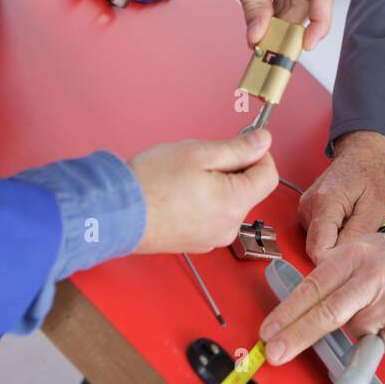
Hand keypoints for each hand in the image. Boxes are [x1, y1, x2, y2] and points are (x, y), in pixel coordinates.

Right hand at [129, 130, 277, 253]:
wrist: (115, 213)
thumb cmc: (151, 183)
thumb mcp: (199, 153)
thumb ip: (237, 148)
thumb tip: (263, 141)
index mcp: (234, 203)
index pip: (269, 175)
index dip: (260, 153)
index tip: (243, 142)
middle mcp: (229, 226)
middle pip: (249, 190)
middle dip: (234, 169)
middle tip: (204, 158)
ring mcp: (212, 238)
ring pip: (230, 203)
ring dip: (219, 185)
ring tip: (186, 177)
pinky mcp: (197, 242)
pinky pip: (213, 216)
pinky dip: (205, 201)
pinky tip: (181, 193)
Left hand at [190, 0, 331, 49]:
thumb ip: (253, 6)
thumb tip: (259, 35)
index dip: (319, 24)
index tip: (305, 45)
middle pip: (307, 5)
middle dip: (287, 28)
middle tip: (266, 47)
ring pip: (297, 5)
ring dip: (279, 22)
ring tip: (258, 37)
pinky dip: (275, 13)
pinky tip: (261, 23)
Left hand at [257, 236, 384, 362]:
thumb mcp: (373, 250)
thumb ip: (340, 271)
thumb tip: (303, 302)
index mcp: (361, 253)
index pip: (315, 285)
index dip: (288, 312)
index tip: (269, 330)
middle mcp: (376, 275)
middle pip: (326, 313)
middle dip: (295, 336)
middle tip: (275, 352)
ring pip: (354, 331)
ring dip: (362, 327)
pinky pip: (379, 345)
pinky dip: (383, 338)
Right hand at [299, 131, 384, 262]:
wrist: (361, 156)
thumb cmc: (370, 176)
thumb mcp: (375, 207)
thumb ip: (357, 234)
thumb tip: (342, 259)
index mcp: (326, 202)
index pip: (318, 247)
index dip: (334, 261)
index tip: (351, 263)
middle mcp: (309, 205)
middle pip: (316, 247)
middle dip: (337, 251)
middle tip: (360, 240)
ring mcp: (305, 208)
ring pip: (316, 242)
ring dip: (336, 242)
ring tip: (354, 226)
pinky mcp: (306, 211)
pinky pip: (317, 234)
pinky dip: (332, 234)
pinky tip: (346, 223)